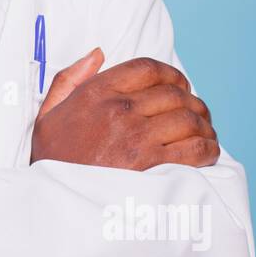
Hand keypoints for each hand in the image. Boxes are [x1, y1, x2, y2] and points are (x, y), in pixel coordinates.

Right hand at [30, 50, 219, 170]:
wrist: (51, 202)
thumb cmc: (51, 160)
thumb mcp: (47, 114)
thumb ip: (69, 79)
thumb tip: (98, 54)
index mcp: (96, 93)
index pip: (147, 68)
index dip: (171, 74)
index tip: (180, 85)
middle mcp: (119, 109)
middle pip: (174, 93)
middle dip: (192, 101)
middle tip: (197, 113)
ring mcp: (136, 137)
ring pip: (189, 118)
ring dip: (203, 125)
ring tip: (205, 132)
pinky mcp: (151, 165)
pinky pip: (194, 148)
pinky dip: (208, 147)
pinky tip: (207, 151)